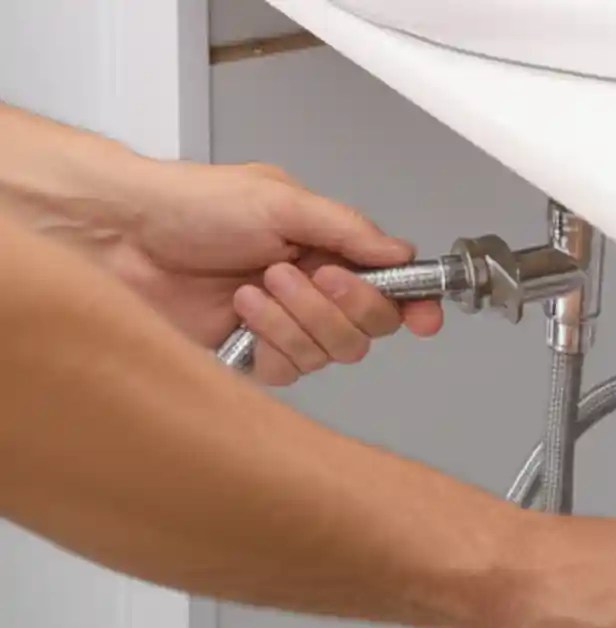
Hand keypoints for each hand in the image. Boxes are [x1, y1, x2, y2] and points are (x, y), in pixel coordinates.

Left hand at [97, 160, 442, 384]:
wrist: (120, 239)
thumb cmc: (188, 206)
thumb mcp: (281, 201)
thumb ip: (349, 229)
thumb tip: (400, 252)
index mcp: (326, 247)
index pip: (391, 283)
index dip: (415, 303)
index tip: (425, 316)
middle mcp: (311, 289)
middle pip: (372, 326)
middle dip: (347, 304)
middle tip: (317, 275)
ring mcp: (283, 324)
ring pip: (334, 351)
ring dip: (300, 317)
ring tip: (259, 284)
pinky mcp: (252, 355)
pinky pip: (292, 369)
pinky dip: (272, 338)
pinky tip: (241, 311)